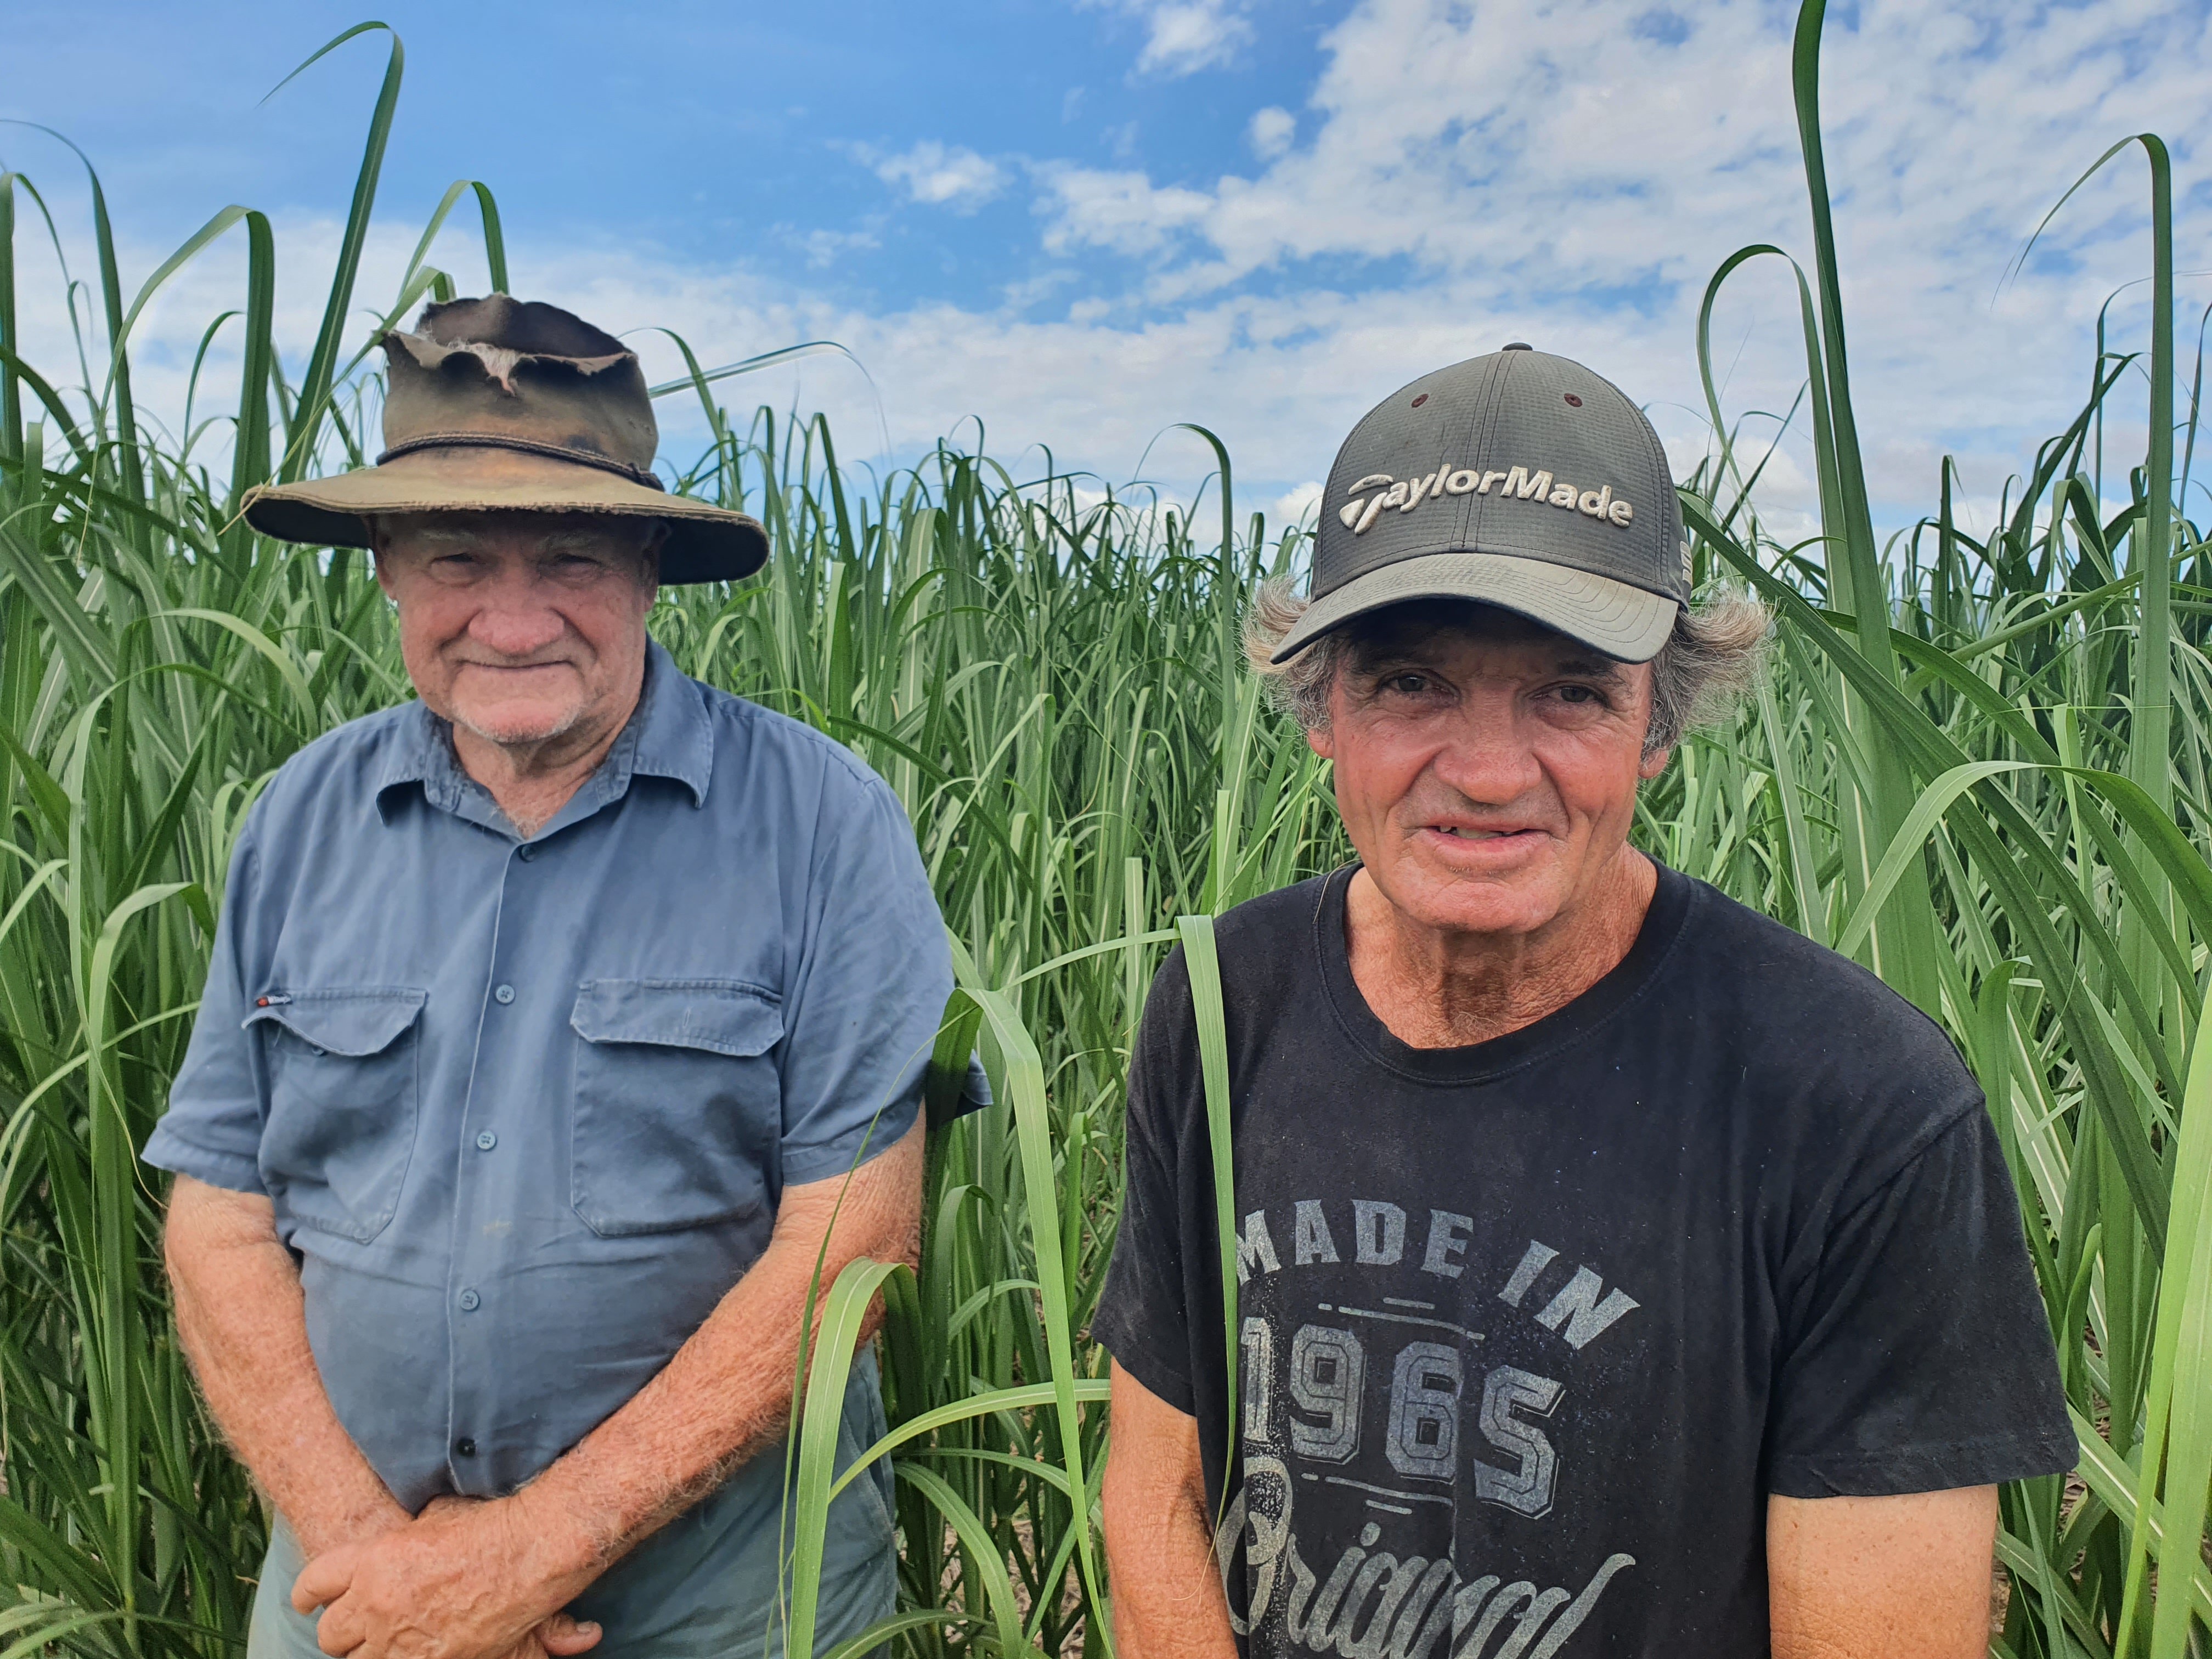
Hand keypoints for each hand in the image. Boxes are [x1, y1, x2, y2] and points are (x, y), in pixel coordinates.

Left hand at [292, 1495, 601, 1658]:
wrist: (529, 1553)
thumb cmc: (488, 1527)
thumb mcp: (433, 1517)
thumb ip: (399, 1542)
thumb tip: (394, 1543)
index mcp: (373, 1560)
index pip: (314, 1582)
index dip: (307, 1595)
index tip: (308, 1601)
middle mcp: (377, 1603)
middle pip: (330, 1633)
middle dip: (341, 1631)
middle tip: (355, 1626)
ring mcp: (401, 1640)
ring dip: (371, 1652)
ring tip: (391, 1640)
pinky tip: (419, 1650)